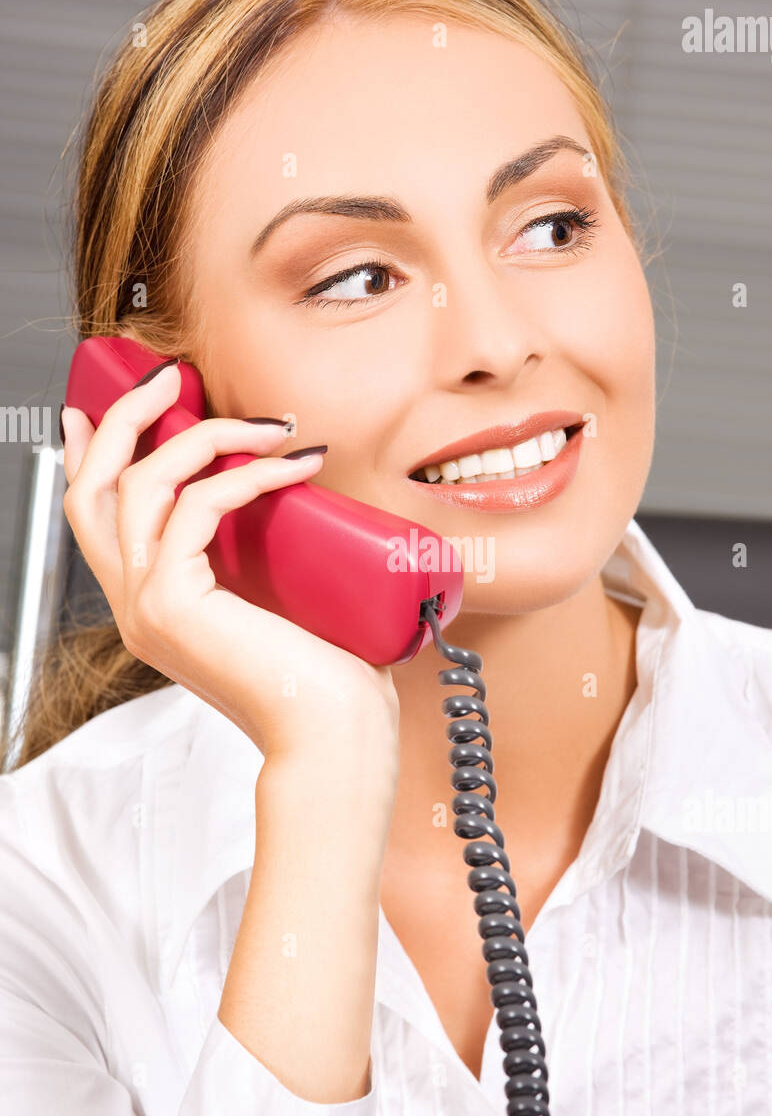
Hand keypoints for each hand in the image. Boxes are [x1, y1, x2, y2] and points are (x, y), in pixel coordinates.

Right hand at [60, 362, 399, 760]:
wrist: (335, 738)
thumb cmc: (326, 680)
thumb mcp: (279, 600)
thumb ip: (261, 554)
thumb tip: (291, 488)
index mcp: (154, 607)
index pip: (97, 517)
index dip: (96, 452)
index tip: (115, 401)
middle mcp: (135, 606)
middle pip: (92, 488)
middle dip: (125, 419)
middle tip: (169, 377)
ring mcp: (145, 608)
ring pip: (140, 485)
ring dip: (206, 437)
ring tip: (272, 425)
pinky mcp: (172, 605)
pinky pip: (194, 508)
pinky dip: (245, 475)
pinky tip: (293, 464)